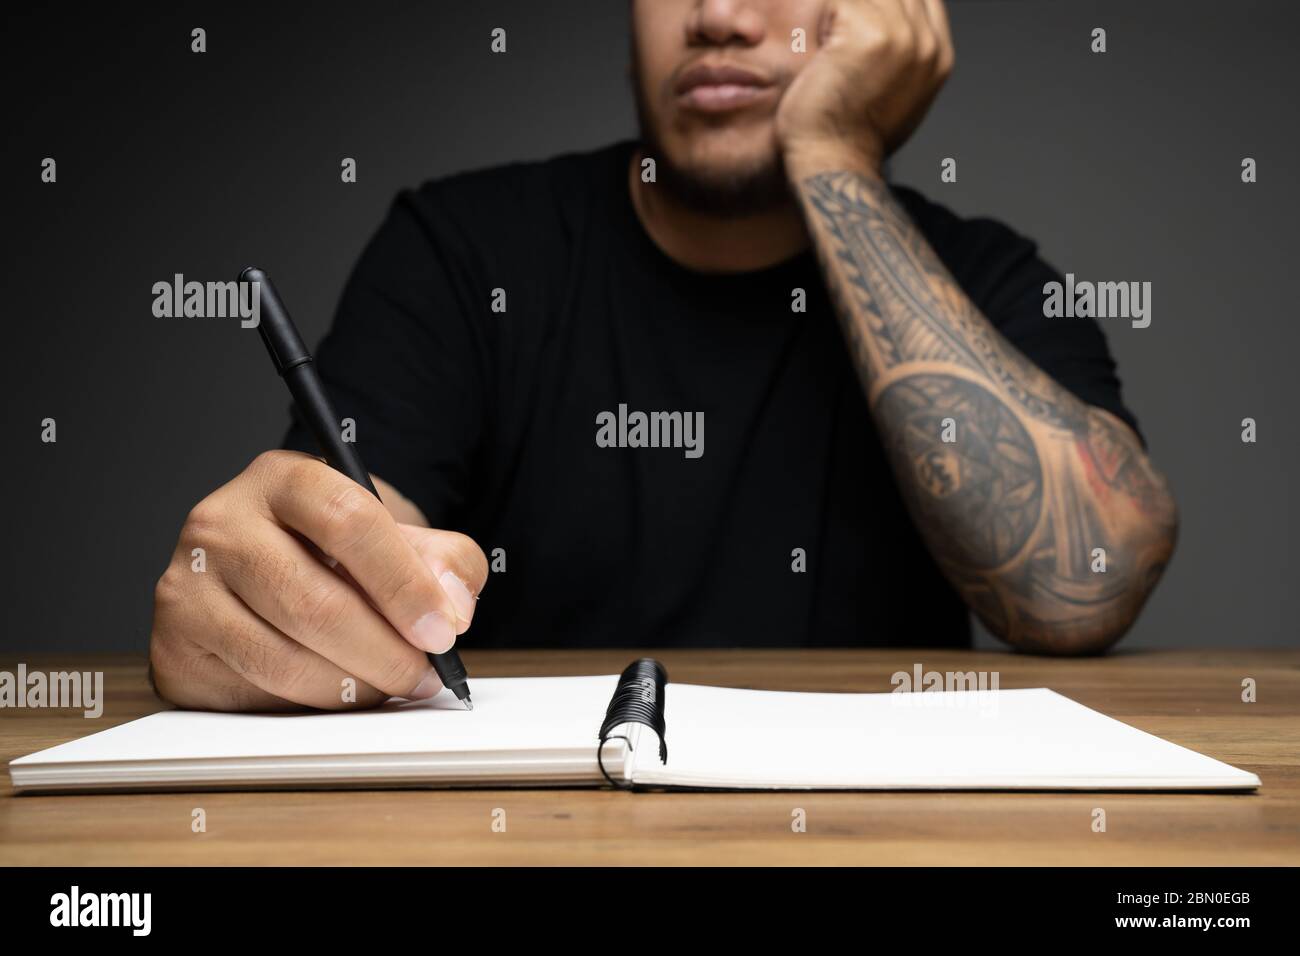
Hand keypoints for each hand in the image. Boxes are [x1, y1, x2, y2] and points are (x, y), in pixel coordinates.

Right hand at [149, 450, 487, 711]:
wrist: (266, 569)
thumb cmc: (338, 551)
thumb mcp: (399, 534)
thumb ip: (443, 560)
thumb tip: (452, 608)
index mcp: (282, 479)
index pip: (348, 520)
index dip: (403, 583)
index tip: (443, 630)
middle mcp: (220, 525)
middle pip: (315, 602)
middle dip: (385, 652)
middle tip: (424, 675)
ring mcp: (186, 587)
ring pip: (284, 659)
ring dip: (353, 687)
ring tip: (389, 685)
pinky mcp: (174, 649)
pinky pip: (255, 694)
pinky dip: (312, 706)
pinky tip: (339, 692)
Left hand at [776, 0, 953, 173]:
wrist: (835, 163)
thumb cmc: (853, 139)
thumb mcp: (898, 96)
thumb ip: (904, 57)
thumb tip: (891, 32)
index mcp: (938, 56)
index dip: (887, 2)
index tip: (855, 17)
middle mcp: (926, 42)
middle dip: (857, 8)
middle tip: (836, 37)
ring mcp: (902, 35)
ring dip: (839, 13)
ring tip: (825, 44)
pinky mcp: (870, 34)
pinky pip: (837, 2)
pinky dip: (820, 21)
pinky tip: (818, 53)